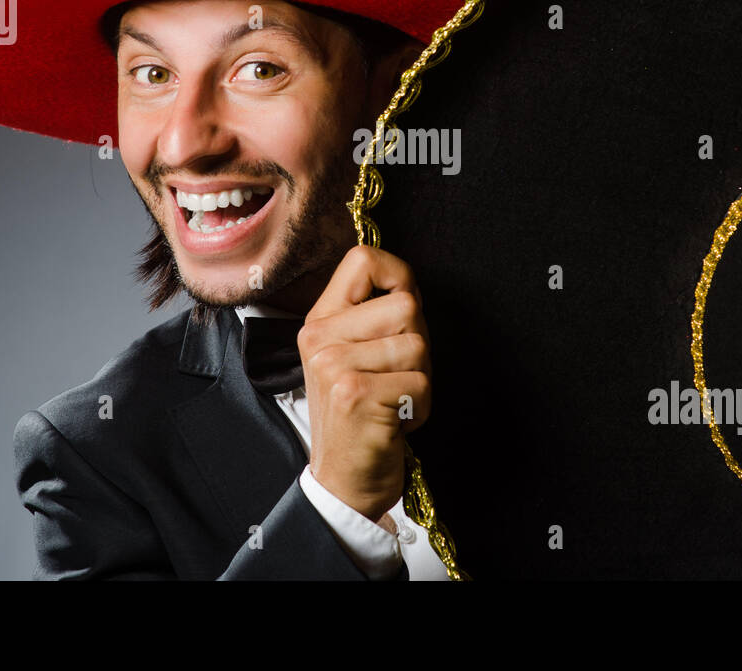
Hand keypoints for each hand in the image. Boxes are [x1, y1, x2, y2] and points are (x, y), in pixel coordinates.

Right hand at [298, 245, 430, 522]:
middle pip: (406, 305)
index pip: (362, 260)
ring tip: (392, 400)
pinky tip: (394, 421)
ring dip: (420, 379)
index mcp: (320, 321)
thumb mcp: (354, 357)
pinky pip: (420, 382)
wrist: (343, 481)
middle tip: (394, 377)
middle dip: (418, 344)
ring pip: (418, 345)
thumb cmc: (361, 416)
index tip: (404, 301)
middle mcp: (320, 338)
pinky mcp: (355, 394)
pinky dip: (420, 406)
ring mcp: (334, 366)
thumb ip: (375, 316)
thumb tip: (407, 282)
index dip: (398, 274)